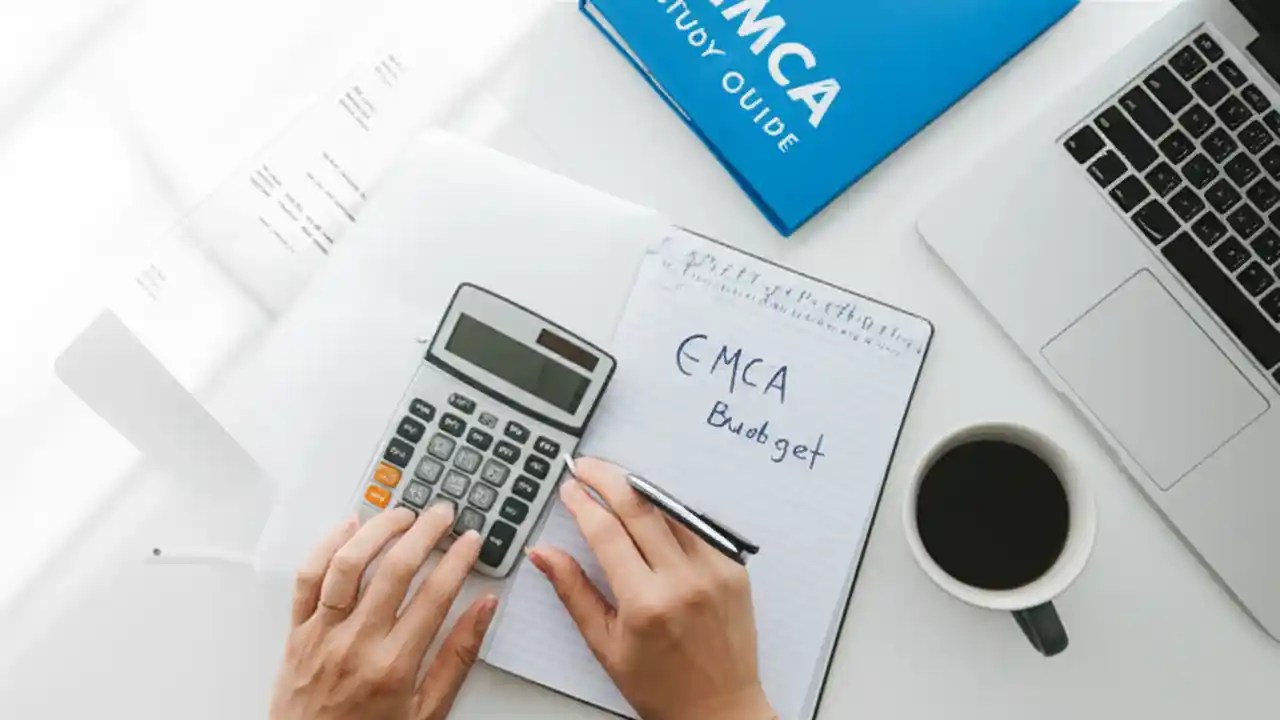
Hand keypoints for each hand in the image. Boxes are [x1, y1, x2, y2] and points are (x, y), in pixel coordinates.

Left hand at [270, 504, 496, 719]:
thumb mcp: (427, 711)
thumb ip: (458, 657)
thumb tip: (484, 609)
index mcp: (394, 666)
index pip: (435, 595)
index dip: (458, 560)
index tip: (471, 540)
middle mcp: (356, 644)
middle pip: (395, 570)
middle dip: (425, 532)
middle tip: (443, 515)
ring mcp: (323, 634)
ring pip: (348, 564)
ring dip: (377, 530)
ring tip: (401, 515)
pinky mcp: (297, 632)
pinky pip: (306, 578)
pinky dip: (326, 546)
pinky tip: (348, 527)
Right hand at [527, 457, 775, 719]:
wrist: (719, 707)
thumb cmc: (660, 685)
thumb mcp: (605, 644)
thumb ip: (573, 591)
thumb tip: (542, 553)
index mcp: (645, 603)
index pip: (606, 532)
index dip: (582, 502)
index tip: (569, 487)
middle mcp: (682, 581)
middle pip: (638, 506)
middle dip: (607, 478)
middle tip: (586, 466)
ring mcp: (714, 571)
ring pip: (671, 508)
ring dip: (640, 487)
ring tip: (615, 479)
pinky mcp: (734, 568)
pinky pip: (698, 525)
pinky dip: (673, 510)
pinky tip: (653, 506)